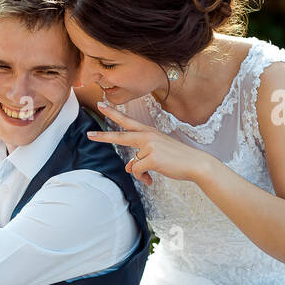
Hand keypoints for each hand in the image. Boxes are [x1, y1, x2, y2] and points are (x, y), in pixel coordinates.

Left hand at [86, 101, 215, 186]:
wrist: (196, 164)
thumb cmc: (177, 159)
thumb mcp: (157, 155)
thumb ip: (141, 157)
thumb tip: (129, 167)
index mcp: (149, 132)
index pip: (128, 121)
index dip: (114, 113)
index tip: (101, 105)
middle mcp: (148, 136)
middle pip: (120, 136)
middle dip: (103, 136)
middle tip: (89, 135)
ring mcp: (150, 146)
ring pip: (132, 164)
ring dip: (140, 173)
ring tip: (151, 174)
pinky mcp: (151, 157)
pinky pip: (137, 171)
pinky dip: (143, 177)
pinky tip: (151, 179)